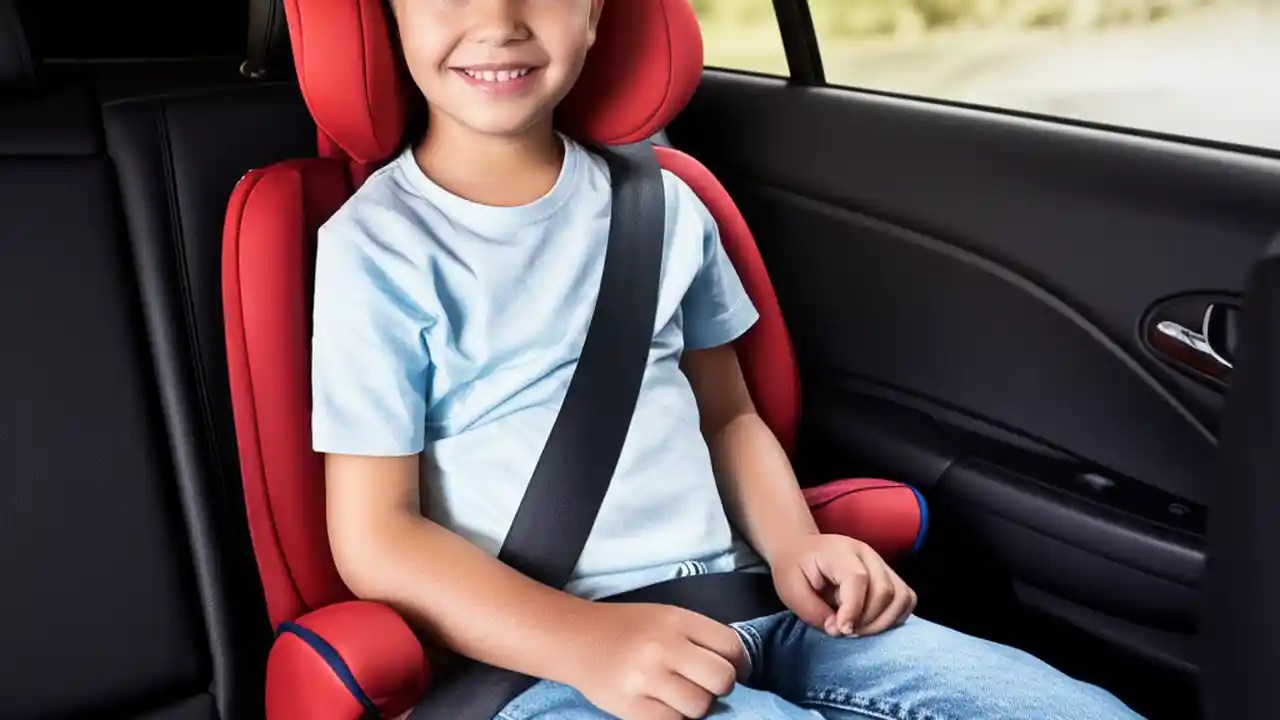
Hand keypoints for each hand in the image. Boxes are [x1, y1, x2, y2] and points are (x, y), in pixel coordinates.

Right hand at [564, 602, 746, 719]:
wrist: (574, 639)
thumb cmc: (627, 629)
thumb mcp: (666, 617)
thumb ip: (699, 638)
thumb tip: (737, 670)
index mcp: (677, 620)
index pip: (732, 646)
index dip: (739, 663)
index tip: (732, 670)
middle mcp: (663, 646)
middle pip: (722, 679)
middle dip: (719, 687)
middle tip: (702, 685)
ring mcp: (645, 678)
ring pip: (699, 706)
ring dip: (694, 706)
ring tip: (676, 696)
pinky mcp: (629, 706)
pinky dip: (672, 718)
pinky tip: (660, 706)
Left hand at [772, 534, 915, 636]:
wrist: (802, 551)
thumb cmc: (794, 569)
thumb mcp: (790, 589)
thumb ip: (813, 611)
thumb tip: (840, 630)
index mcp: (839, 550)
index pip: (858, 578)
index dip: (853, 608)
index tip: (841, 630)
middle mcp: (866, 554)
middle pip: (884, 590)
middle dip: (867, 620)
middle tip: (846, 631)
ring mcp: (882, 564)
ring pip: (901, 596)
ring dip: (883, 622)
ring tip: (858, 629)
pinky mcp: (890, 576)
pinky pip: (907, 599)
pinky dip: (895, 617)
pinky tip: (872, 624)